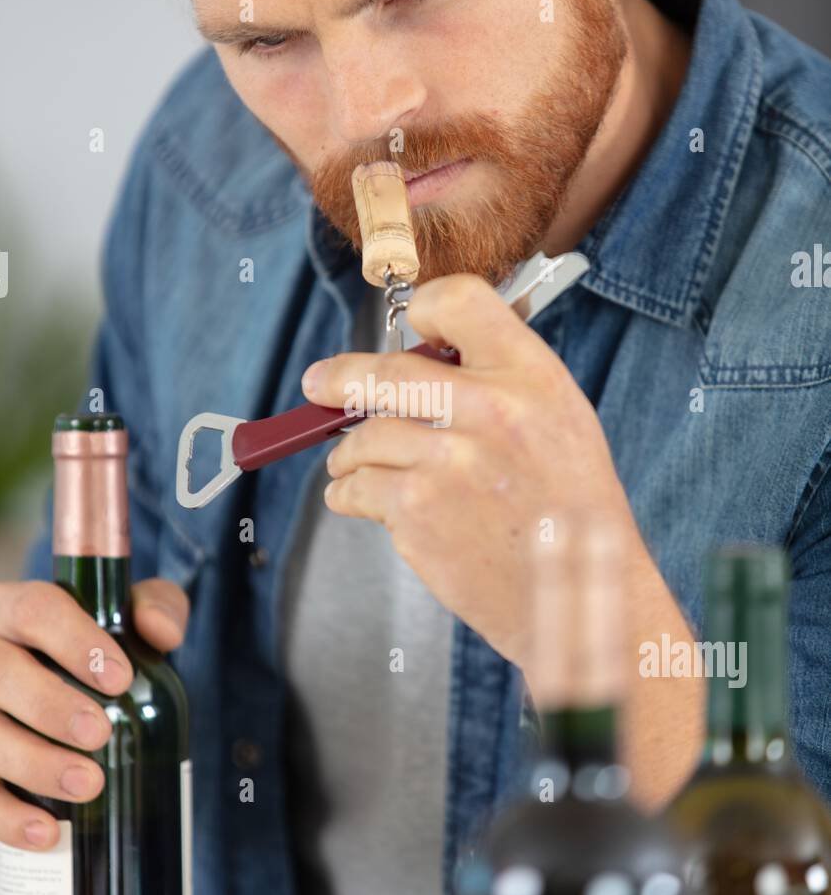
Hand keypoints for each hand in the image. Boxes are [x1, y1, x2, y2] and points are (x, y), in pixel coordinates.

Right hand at [0, 577, 188, 850]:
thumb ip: (156, 608)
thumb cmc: (88, 648)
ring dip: (32, 764)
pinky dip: (4, 817)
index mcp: (8, 608)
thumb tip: (160, 631)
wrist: (56, 690)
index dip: (74, 641)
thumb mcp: (126, 617)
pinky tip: (46, 832)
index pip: (33, 610)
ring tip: (88, 784)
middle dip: (48, 705)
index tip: (118, 678)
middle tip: (100, 733)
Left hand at [301, 273, 637, 671]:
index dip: (425, 310)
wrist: (576, 594)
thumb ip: (500, 379)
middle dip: (339, 378)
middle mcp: (489, 409)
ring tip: (350, 464)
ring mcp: (447, 461)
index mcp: (531, 376)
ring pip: (363, 436)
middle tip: (317, 384)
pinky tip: (357, 499)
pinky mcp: (415, 511)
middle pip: (385, 370)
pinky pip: (356, 488)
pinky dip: (348, 494)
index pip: (460, 300)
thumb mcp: (560, 419)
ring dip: (348, 452)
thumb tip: (423, 359)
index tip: (409, 331)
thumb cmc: (568, 508)